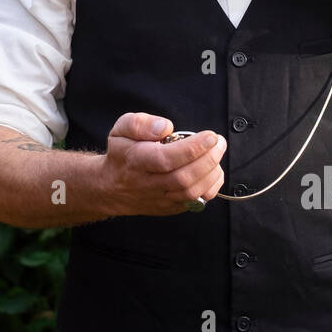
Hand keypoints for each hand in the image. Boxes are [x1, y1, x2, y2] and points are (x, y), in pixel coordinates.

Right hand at [100, 112, 226, 216]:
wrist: (112, 187)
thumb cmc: (122, 154)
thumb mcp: (121, 129)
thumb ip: (140, 124)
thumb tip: (165, 127)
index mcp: (136, 161)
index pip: (166, 158)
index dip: (192, 148)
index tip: (210, 136)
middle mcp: (148, 184)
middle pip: (183, 178)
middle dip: (208, 159)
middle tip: (219, 142)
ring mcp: (160, 199)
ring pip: (191, 193)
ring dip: (212, 173)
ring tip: (217, 153)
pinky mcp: (170, 208)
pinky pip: (196, 203)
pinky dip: (211, 187)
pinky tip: (213, 170)